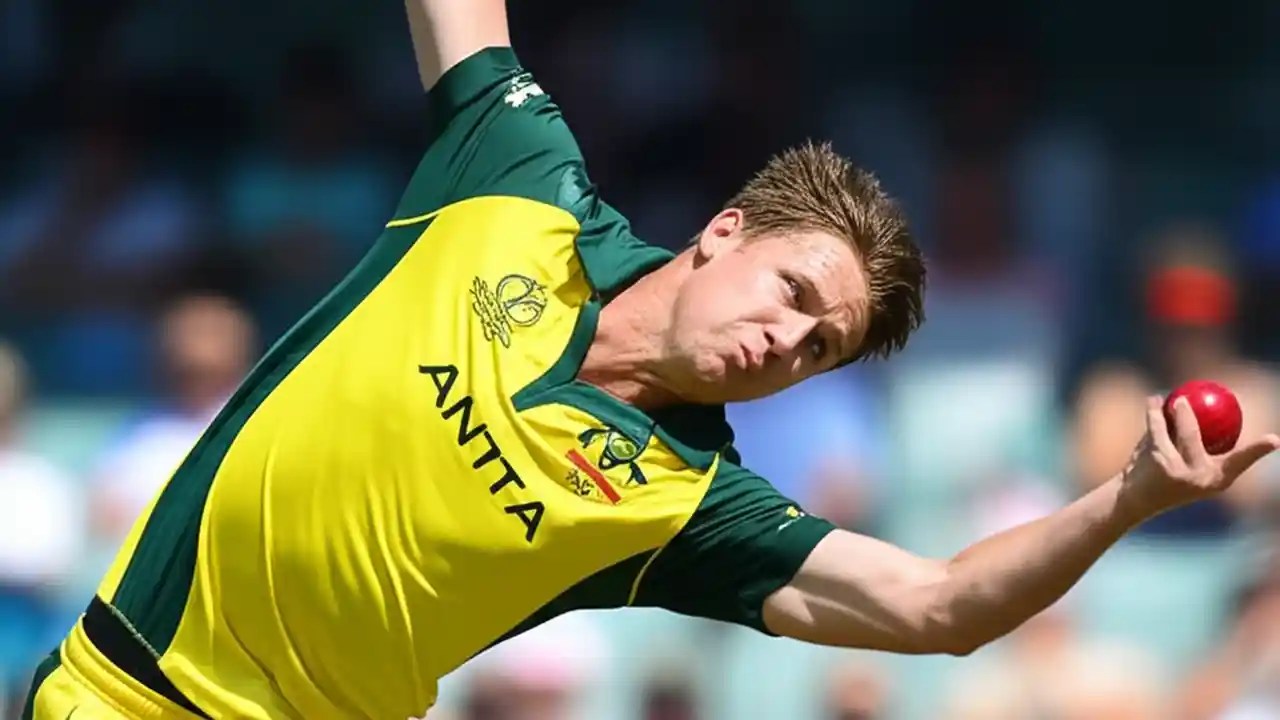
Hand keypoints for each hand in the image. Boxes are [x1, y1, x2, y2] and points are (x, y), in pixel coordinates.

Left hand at [1120, 395, 1279, 519]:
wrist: (1135, 502)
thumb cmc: (1165, 481)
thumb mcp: (1189, 471)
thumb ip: (1199, 449)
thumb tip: (1207, 413)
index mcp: (1216, 481)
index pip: (1240, 462)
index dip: (1258, 451)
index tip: (1274, 440)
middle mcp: (1201, 479)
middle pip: (1197, 437)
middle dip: (1189, 415)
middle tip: (1183, 398)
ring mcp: (1180, 472)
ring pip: (1176, 431)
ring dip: (1167, 412)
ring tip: (1163, 398)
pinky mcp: (1161, 463)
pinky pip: (1157, 431)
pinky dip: (1153, 414)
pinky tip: (1153, 402)